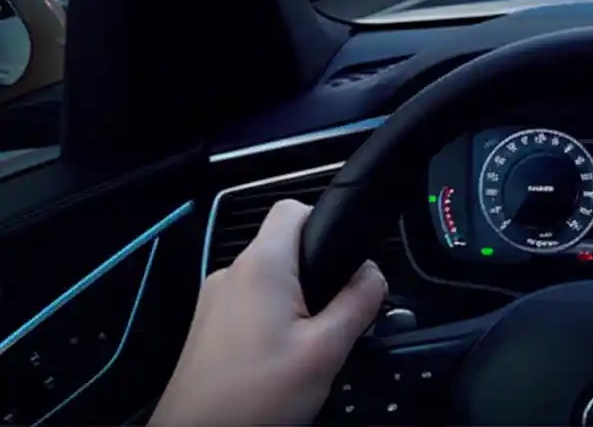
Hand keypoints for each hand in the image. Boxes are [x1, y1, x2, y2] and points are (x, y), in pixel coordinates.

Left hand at [150, 200, 386, 425]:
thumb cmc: (259, 394)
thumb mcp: (325, 350)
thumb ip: (357, 303)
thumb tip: (374, 274)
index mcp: (261, 265)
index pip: (294, 208)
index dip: (327, 222)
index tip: (349, 261)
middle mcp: (232, 273)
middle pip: (287, 248)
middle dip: (320, 273)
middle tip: (340, 316)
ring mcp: (215, 302)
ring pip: (272, 281)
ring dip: (299, 302)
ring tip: (314, 345)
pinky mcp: (208, 329)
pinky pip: (253, 306)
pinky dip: (276, 321)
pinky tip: (284, 360)